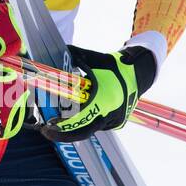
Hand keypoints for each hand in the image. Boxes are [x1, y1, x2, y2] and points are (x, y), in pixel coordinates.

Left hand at [38, 45, 157, 141]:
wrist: (138, 73)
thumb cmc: (114, 66)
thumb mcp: (92, 58)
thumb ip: (73, 55)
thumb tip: (56, 50)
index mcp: (103, 99)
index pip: (80, 119)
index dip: (63, 126)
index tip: (48, 126)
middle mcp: (110, 114)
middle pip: (83, 131)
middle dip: (63, 135)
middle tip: (47, 132)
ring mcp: (114, 121)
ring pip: (89, 128)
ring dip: (74, 124)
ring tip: (58, 118)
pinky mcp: (116, 123)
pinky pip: (97, 124)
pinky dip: (85, 120)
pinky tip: (77, 112)